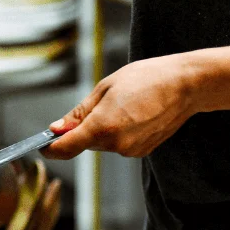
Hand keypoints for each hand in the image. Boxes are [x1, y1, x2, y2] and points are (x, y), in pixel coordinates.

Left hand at [42, 54, 199, 158]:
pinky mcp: (142, 151)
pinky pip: (119, 143)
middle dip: (82, 129)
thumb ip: (78, 113)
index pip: (65, 149)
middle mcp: (115, 145)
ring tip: (124, 104)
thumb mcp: (105, 88)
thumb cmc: (147, 78)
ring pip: (102, 143)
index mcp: (102, 128)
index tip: (42, 144)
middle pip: (84, 143)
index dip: (50, 148)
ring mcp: (130, 150)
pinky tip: (135, 114)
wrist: (187, 84)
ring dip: (103, 129)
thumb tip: (56, 128)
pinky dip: (119, 132)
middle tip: (100, 103)